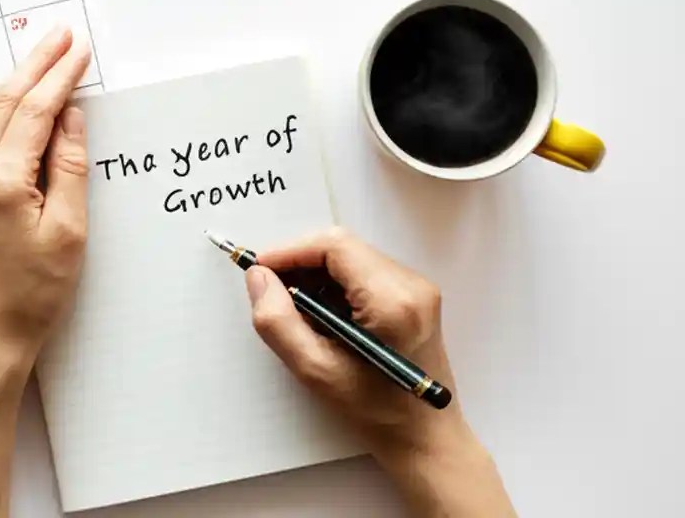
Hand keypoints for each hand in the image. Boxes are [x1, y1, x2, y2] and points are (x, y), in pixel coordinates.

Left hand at [0, 28, 92, 366]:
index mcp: (2, 181)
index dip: (61, 77)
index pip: (36, 112)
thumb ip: (69, 168)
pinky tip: (22, 104)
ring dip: (18, 83)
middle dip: (36, 64)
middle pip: (6, 102)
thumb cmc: (34, 294)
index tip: (80, 50)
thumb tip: (71, 118)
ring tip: (43, 56)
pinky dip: (7, 111)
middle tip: (61, 34)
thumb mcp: (69, 231)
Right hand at [246, 229, 515, 515]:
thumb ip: (278, 321)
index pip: (334, 246)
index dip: (289, 251)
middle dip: (301, 263)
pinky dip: (335, 286)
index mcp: (392, 300)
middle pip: (343, 248)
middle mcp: (411, 284)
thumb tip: (258, 277)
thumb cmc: (375, 413)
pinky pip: (365, 273)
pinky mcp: (415, 297)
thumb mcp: (315, 371)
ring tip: (298, 312)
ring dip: (316, 276)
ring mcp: (417, 289)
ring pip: (352, 258)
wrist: (426, 439)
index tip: (258, 271)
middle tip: (272, 292)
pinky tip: (324, 317)